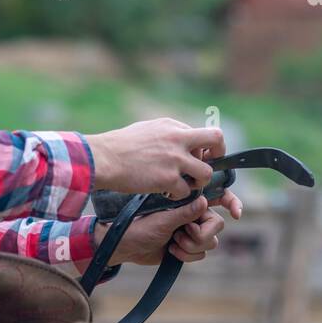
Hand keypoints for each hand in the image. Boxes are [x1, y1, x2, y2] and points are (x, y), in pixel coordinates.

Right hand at [85, 118, 224, 199]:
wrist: (102, 158)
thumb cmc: (118, 146)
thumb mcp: (146, 129)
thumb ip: (166, 134)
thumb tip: (178, 140)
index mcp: (172, 126)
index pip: (204, 133)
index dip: (205, 148)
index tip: (200, 158)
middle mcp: (178, 139)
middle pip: (216, 141)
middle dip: (219, 156)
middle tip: (207, 168)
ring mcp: (175, 159)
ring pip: (206, 173)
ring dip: (198, 182)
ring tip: (183, 186)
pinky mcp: (168, 179)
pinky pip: (186, 192)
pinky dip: (178, 196)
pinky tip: (165, 193)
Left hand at [94, 190, 240, 266]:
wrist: (126, 247)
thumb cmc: (138, 227)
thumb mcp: (162, 219)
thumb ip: (185, 212)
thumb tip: (205, 202)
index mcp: (187, 199)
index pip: (217, 196)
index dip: (232, 203)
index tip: (237, 214)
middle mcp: (192, 214)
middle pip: (217, 225)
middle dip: (202, 233)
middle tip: (184, 232)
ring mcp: (190, 231)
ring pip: (211, 242)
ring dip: (193, 245)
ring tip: (174, 241)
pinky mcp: (187, 247)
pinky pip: (201, 254)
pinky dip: (188, 255)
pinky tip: (171, 250)